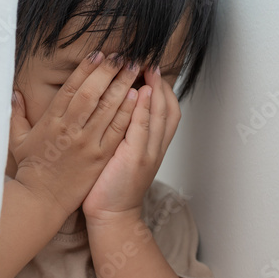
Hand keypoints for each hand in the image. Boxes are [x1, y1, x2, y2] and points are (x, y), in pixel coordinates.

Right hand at [8, 53, 140, 219]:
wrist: (42, 200)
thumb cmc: (32, 169)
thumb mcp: (18, 139)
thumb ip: (16, 114)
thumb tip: (14, 92)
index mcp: (51, 121)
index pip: (71, 88)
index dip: (86, 69)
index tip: (99, 53)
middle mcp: (70, 129)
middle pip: (92, 93)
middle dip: (109, 71)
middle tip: (123, 55)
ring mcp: (87, 143)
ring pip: (108, 108)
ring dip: (123, 85)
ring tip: (134, 68)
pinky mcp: (101, 157)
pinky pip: (118, 129)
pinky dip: (129, 111)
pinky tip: (138, 96)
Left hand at [82, 64, 180, 226]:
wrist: (111, 216)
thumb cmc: (110, 185)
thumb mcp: (122, 154)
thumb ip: (126, 132)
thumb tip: (121, 106)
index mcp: (153, 145)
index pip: (167, 110)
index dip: (163, 88)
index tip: (152, 68)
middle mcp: (156, 147)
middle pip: (168, 108)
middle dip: (161, 82)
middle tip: (151, 61)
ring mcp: (148, 153)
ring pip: (159, 114)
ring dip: (155, 89)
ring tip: (147, 68)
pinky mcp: (135, 159)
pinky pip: (143, 128)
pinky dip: (145, 109)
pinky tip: (140, 92)